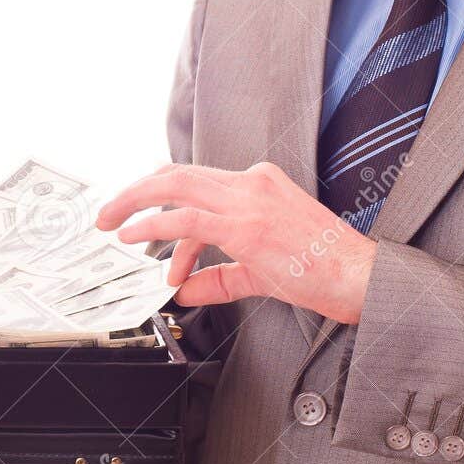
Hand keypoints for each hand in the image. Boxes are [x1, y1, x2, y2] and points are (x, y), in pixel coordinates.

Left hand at [95, 161, 376, 323]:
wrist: (358, 276)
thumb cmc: (322, 269)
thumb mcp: (259, 269)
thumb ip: (217, 277)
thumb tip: (184, 289)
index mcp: (259, 183)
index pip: (195, 183)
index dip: (161, 204)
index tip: (140, 227)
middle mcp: (252, 182)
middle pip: (176, 174)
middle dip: (134, 192)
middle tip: (106, 213)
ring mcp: (250, 200)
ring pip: (175, 187)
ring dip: (135, 204)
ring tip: (111, 224)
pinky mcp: (247, 225)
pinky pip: (188, 220)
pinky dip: (154, 226)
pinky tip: (134, 236)